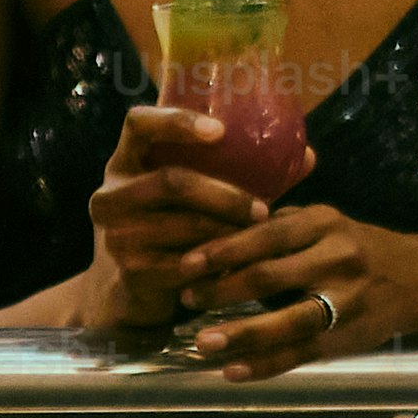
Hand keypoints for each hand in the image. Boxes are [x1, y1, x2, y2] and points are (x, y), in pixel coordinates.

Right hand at [84, 101, 262, 334]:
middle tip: (263, 210)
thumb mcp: (188, 199)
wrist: (123, 295)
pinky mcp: (130, 271)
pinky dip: (216, 265)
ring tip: (258, 237)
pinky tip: (238, 266)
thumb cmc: (168, 233)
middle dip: (224, 194)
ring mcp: (116, 235)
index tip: (219, 131)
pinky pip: (183, 264)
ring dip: (226, 232)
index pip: (138, 124)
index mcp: (124, 163)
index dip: (176, 122)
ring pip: (182, 225)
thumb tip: (306, 155)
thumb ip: (239, 175)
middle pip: (170, 180)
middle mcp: (111, 195)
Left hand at [171, 208, 417, 379]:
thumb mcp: (325, 223)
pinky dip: (265, 364)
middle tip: (186, 298)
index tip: (186, 262)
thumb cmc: (357, 247)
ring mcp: (344, 300)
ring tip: (203, 343)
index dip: (222, 250)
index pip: (264, 235)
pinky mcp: (346, 337)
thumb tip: (216, 234)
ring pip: (286, 320)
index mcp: (323, 223)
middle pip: (270, 276)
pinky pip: (301, 353)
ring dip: (241, 333)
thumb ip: (279, 228)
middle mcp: (336, 258)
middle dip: (222, 290)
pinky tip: (233, 371)